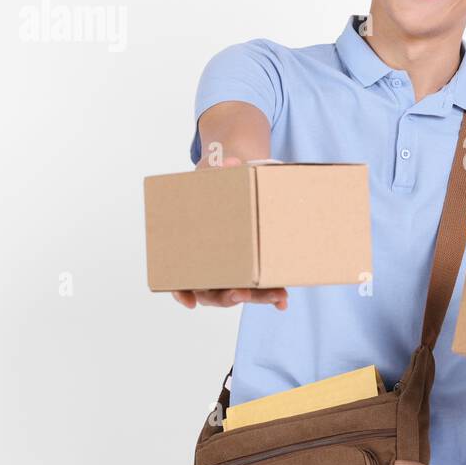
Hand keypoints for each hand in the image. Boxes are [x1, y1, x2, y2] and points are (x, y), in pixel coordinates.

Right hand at [169, 152, 288, 310]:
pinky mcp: (254, 268)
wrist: (232, 180)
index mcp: (192, 252)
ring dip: (257, 297)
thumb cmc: (215, 185)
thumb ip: (220, 172)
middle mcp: (211, 268)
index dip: (181, 293)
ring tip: (275, 296)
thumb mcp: (213, 176)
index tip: (188, 301)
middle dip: (227, 296)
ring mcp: (233, 271)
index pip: (182, 282)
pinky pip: (260, 287)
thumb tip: (231, 162)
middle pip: (214, 293)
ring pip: (241, 292)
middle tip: (238, 293)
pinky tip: (283, 301)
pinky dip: (272, 294)